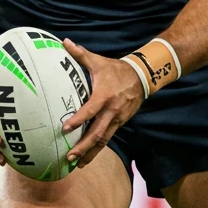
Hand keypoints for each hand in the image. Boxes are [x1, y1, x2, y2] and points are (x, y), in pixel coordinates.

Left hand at [61, 38, 144, 167]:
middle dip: (83, 146)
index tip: (64, 128)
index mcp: (104, 96)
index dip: (78, 120)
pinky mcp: (119, 124)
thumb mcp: (99, 61)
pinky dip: (97, 149)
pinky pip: (107, 139)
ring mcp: (117, 119)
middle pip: (97, 133)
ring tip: (78, 164)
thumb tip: (64, 42)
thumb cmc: (116, 69)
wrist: (142, 77)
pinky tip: (87, 158)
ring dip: (90, 153)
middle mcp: (111, 111)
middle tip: (69, 156)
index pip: (89, 111)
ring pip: (103, 140)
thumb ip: (80, 54)